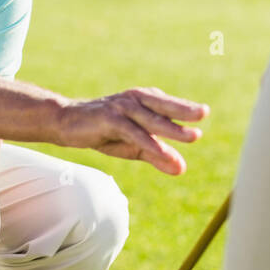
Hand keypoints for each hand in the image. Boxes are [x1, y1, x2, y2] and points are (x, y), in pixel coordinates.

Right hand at [58, 87, 208, 175]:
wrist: (66, 124)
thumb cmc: (103, 132)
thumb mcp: (133, 146)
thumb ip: (157, 155)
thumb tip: (182, 169)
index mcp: (143, 101)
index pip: (168, 106)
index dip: (185, 110)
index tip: (202, 114)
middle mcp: (135, 100)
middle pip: (164, 105)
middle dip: (184, 110)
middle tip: (204, 113)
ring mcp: (122, 108)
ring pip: (151, 119)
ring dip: (172, 129)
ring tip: (193, 136)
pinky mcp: (110, 119)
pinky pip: (134, 133)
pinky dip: (149, 143)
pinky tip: (164, 153)